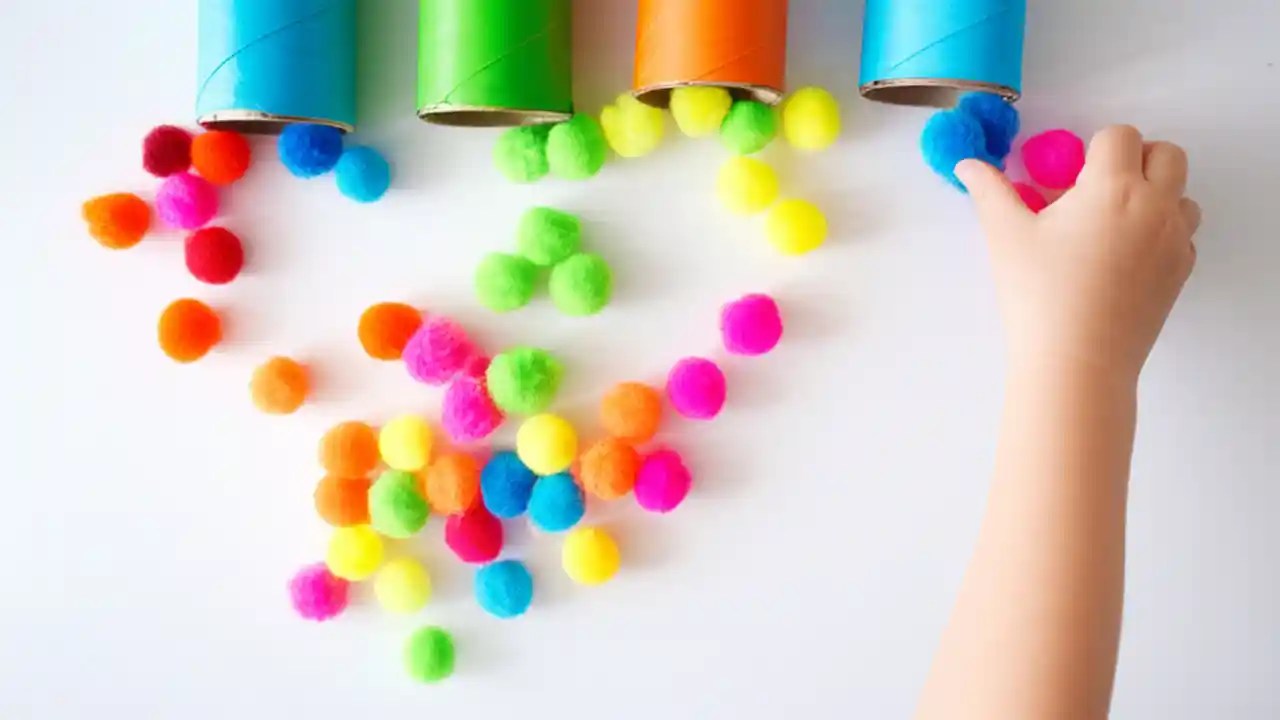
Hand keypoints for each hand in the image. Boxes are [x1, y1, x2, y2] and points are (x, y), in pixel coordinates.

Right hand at [957, 125, 1201, 384]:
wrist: (1077, 361)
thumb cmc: (1039, 294)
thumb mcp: (1006, 236)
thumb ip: (988, 190)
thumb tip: (967, 164)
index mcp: (1114, 187)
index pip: (1120, 136)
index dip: (1093, 149)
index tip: (1070, 180)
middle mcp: (1156, 206)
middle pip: (1167, 154)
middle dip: (1136, 160)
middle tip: (1097, 191)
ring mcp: (1175, 240)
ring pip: (1183, 194)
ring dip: (1156, 194)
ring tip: (1114, 224)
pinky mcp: (1181, 272)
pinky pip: (1184, 235)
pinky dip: (1161, 232)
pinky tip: (1124, 258)